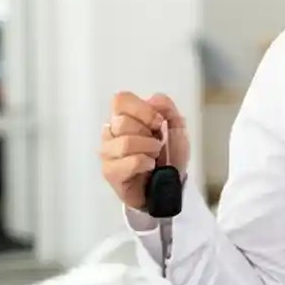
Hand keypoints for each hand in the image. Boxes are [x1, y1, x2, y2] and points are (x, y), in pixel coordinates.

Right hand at [99, 92, 190, 209]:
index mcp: (125, 116)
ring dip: (148, 149)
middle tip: (156, 145)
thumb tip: (153, 99)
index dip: (142, 110)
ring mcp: (107, 152)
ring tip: (154, 157)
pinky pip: (130, 161)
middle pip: (123, 122)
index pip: (121, 100)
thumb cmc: (170, 156)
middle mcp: (111, 132)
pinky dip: (145, 163)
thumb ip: (167, 108)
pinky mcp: (109, 172)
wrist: (170, 186)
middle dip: (148, 134)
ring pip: (125, 143)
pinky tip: (149, 167)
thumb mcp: (176, 128)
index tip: (158, 123)